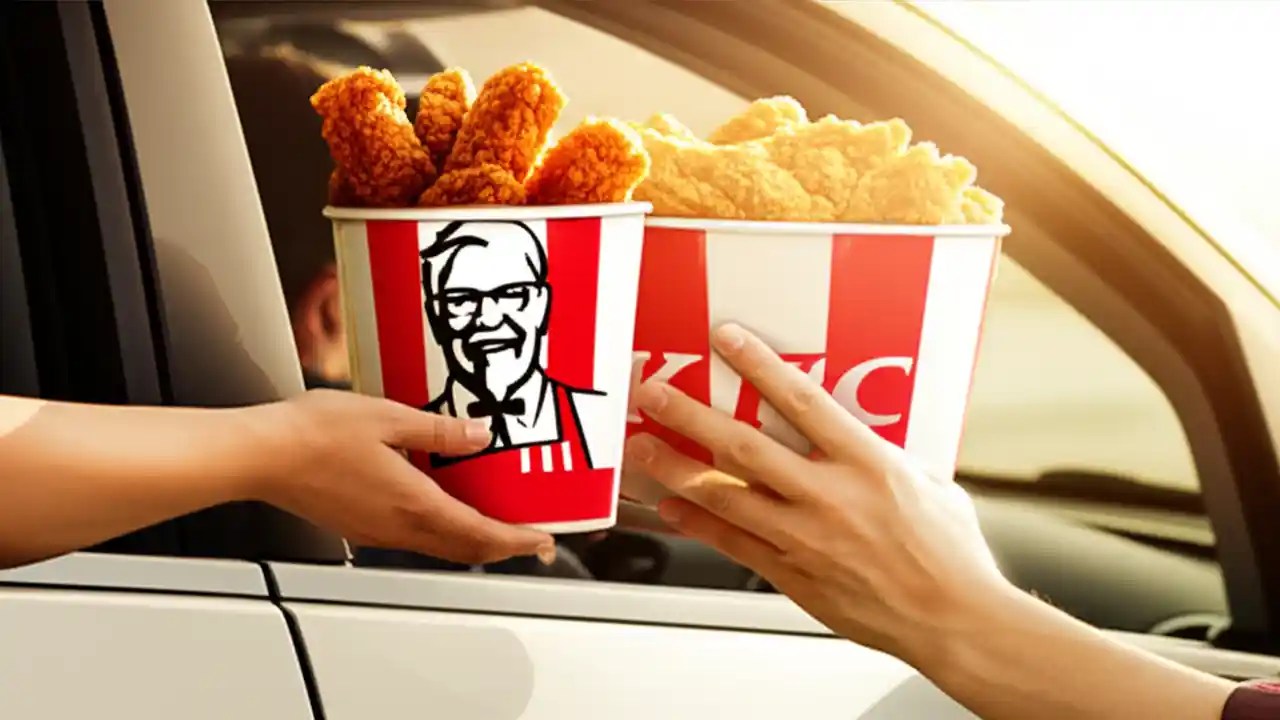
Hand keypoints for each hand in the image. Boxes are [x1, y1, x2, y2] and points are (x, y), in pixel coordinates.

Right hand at [243, 389, 553, 564]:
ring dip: (472, 540)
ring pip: (439, 546)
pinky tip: (440, 508)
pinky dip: (441, 531)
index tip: (542, 539)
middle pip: (464, 549)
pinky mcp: (357, 525)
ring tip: (495, 525)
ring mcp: (376, 530)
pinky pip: (412, 537)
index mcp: (413, 504)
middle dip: (502, 547)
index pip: (480, 534)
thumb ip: (440, 431)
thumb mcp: (390, 418)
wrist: (260, 455)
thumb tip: (480, 437)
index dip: (516, 539)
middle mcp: (397, 527)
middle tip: (531, 540)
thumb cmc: (314, 435)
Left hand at [623, 324, 1006, 664]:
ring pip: (725, 495)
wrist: (952, 619)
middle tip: (656, 395)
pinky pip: (733, 542)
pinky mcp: (793, 573)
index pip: (802, 400)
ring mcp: (805, 537)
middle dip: (691, 416)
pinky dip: (697, 524)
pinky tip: (671, 510)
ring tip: (644, 448)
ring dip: (677, 469)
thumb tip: (861, 437)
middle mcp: (829, 496)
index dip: (759, 364)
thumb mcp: (930, 484)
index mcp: (867, 463)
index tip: (726, 339)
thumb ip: (884, 456)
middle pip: (744, 446)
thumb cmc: (949, 556)